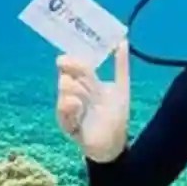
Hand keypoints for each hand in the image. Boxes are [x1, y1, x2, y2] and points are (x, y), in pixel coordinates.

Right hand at [56, 41, 130, 162]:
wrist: (115, 144)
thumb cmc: (116, 116)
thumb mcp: (121, 88)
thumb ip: (121, 66)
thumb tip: (122, 41)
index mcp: (87, 85)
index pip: (75, 68)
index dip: (70, 61)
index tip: (66, 57)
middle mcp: (76, 95)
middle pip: (68, 78)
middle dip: (68, 71)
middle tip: (66, 64)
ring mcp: (71, 111)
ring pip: (63, 94)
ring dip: (69, 88)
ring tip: (74, 86)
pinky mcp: (69, 126)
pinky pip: (63, 116)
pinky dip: (68, 108)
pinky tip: (75, 103)